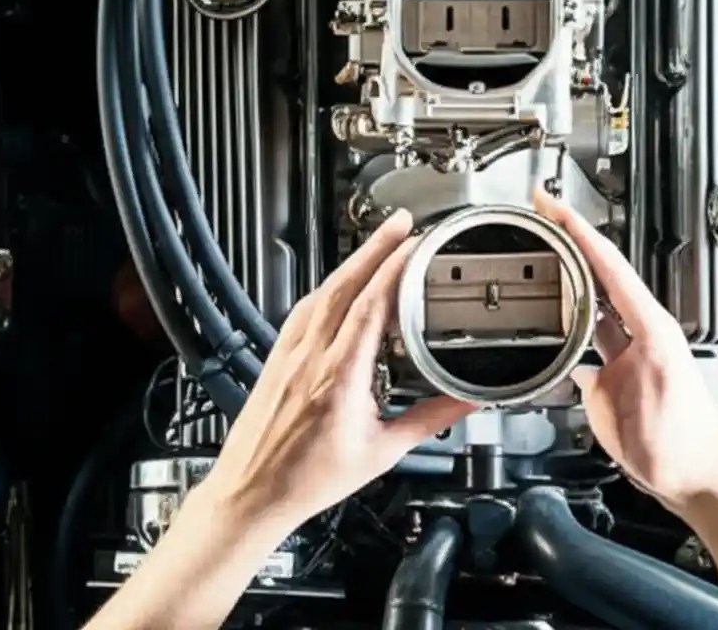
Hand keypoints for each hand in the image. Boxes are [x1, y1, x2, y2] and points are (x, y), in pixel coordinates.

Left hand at [199, 210, 475, 532]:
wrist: (252, 494)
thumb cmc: (305, 480)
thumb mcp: (381, 452)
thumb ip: (428, 420)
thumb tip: (465, 402)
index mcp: (338, 377)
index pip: (370, 306)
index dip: (394, 268)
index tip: (415, 245)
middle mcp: (309, 357)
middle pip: (344, 285)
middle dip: (375, 248)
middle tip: (401, 223)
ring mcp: (288, 354)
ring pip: (321, 292)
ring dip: (352, 263)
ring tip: (378, 245)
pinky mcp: (276, 358)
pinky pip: (305, 310)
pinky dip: (329, 289)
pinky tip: (340, 286)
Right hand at [533, 190, 717, 507]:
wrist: (698, 478)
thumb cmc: (681, 445)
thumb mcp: (633, 407)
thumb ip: (602, 383)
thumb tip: (580, 371)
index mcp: (651, 327)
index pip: (610, 264)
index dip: (579, 231)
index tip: (555, 206)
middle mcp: (642, 334)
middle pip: (600, 275)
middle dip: (571, 244)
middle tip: (541, 220)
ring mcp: (630, 354)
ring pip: (594, 304)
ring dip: (570, 280)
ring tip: (541, 259)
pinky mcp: (621, 375)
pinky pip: (591, 339)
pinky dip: (571, 325)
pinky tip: (554, 323)